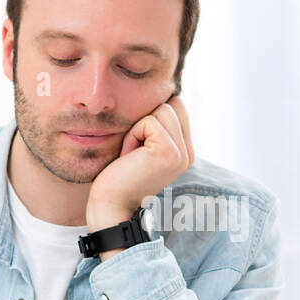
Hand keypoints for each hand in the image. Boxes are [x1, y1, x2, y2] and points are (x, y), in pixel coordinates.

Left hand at [85, 96, 194, 251]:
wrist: (111, 206)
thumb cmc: (118, 175)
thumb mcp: (143, 146)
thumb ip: (158, 125)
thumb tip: (162, 94)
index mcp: (185, 151)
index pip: (177, 106)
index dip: (152, 116)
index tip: (140, 148)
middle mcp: (188, 152)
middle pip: (172, 103)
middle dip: (146, 120)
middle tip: (135, 152)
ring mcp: (181, 153)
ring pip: (162, 109)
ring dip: (138, 129)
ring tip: (133, 155)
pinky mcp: (168, 151)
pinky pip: (148, 121)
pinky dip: (132, 136)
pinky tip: (129, 158)